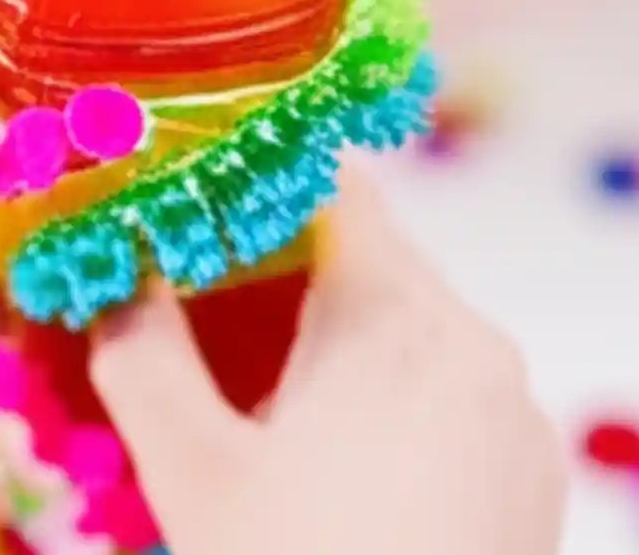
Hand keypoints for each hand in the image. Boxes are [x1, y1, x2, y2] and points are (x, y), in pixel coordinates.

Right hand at [88, 163, 566, 554]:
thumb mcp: (192, 470)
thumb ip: (141, 354)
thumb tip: (112, 280)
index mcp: (394, 316)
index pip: (335, 184)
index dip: (262, 169)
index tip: (201, 185)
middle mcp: (473, 343)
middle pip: (371, 255)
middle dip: (283, 265)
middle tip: (207, 298)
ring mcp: (512, 410)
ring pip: (411, 325)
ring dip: (336, 333)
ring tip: (263, 388)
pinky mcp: (526, 468)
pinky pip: (450, 388)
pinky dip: (389, 391)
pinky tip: (337, 456)